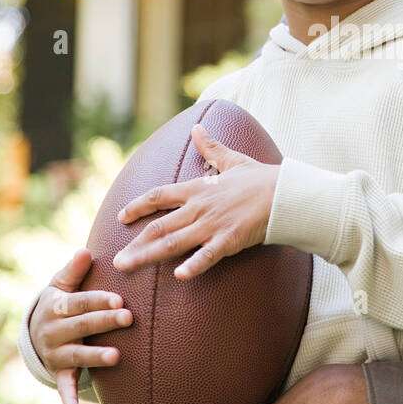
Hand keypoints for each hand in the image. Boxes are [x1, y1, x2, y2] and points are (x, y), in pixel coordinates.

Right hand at [28, 248, 131, 403]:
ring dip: (95, 356)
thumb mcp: (60, 284)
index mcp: (56, 306)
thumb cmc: (59, 303)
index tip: (120, 299)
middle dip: (105, 322)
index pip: (79, 303)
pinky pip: (63, 387)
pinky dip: (68, 400)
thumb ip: (73, 270)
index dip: (99, 300)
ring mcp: (55, 353)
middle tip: (129, 318)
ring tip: (116, 356)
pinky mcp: (59, 372)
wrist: (34, 333)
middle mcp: (53, 331)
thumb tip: (85, 251)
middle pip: (82, 326)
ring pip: (77, 355)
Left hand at [111, 123, 278, 277]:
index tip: (121, 217)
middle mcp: (200, 207)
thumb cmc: (262, 178)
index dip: (138, 206)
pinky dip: (193, 265)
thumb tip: (197, 127)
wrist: (287, 193)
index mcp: (199, 188)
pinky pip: (207, 255)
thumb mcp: (233, 159)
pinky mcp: (229, 239)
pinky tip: (178, 276)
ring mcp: (213, 224)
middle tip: (115, 261)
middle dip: (135, 243)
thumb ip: (211, 147)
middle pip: (159, 225)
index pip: (160, 195)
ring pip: (173, 242)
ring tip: (126, 267)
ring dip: (147, 255)